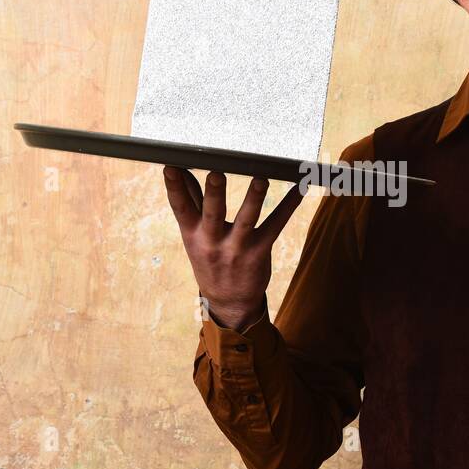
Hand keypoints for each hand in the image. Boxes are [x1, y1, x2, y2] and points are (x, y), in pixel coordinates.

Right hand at [163, 167, 305, 329]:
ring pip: (246, 220)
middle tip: (216, 174)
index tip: (170, 167)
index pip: (180, 208)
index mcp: (193, 234)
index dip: (174, 188)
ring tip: (260, 180)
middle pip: (212, 214)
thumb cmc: (209, 258)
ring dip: (254, 199)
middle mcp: (212, 241)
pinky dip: (288, 207)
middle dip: (214, 194)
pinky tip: (298, 190)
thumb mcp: (193, 236)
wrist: (229, 301)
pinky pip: (275, 226)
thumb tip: (180, 171)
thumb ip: (189, 202)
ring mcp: (237, 247)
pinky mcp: (259, 251)